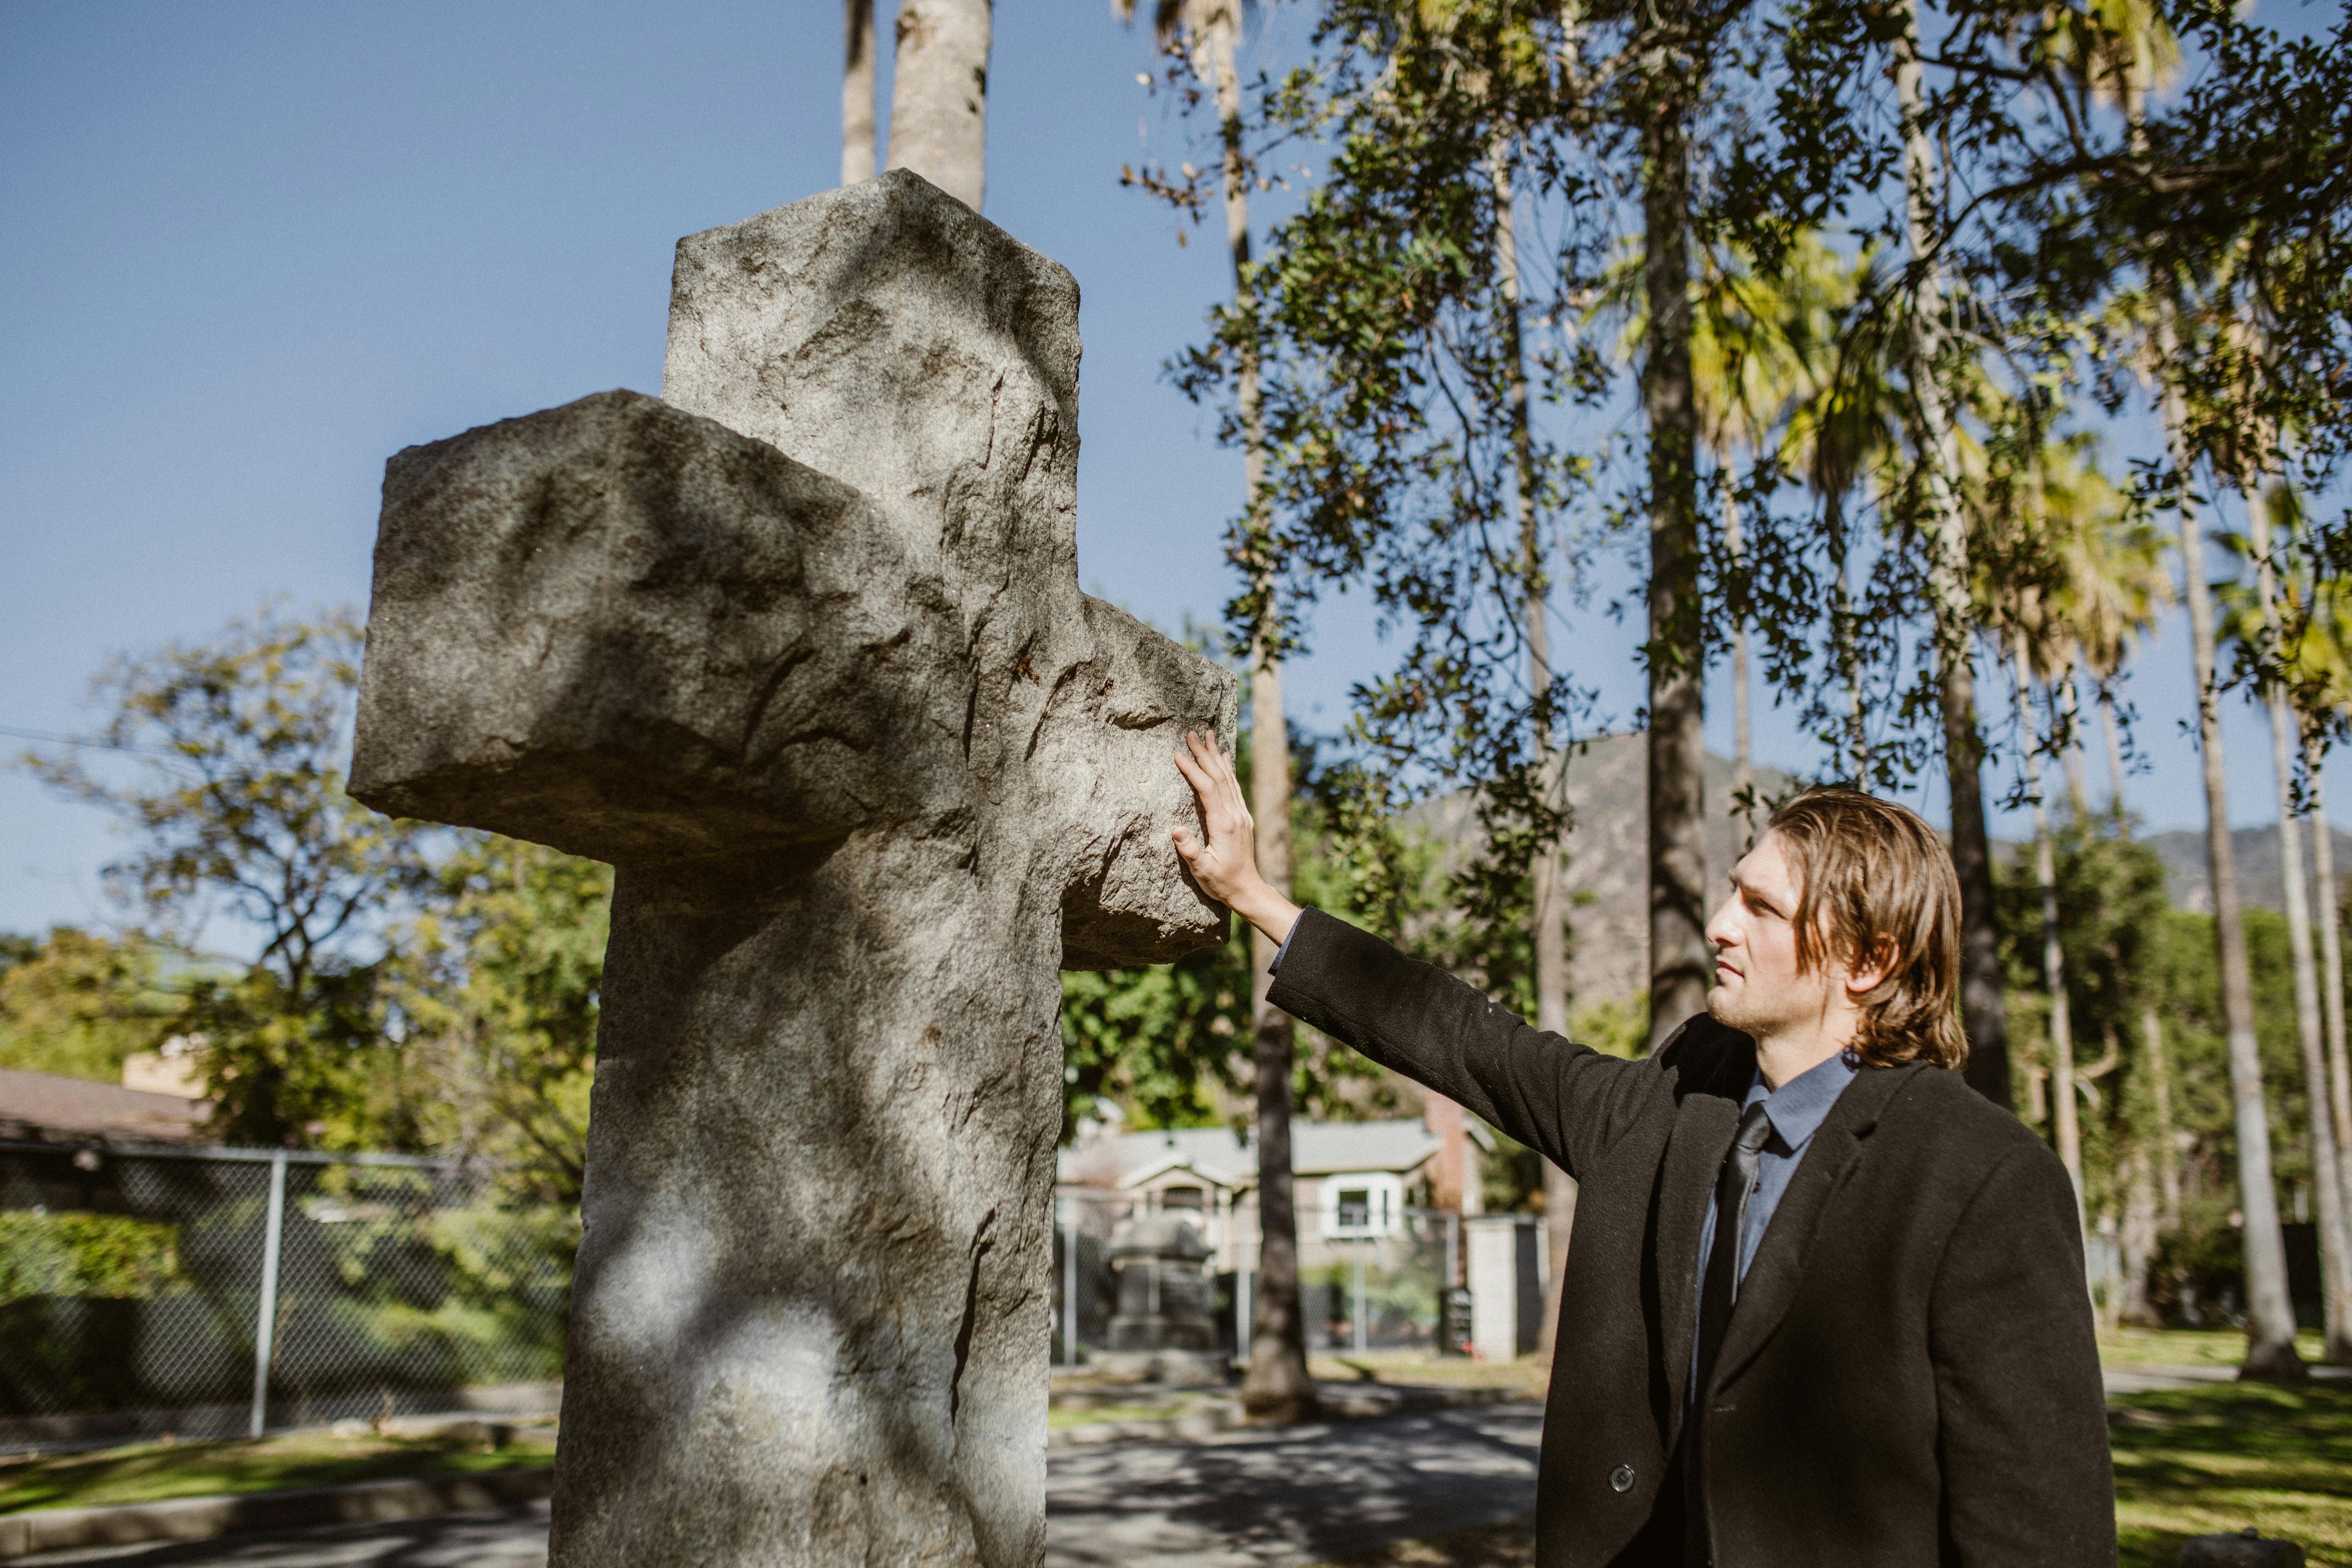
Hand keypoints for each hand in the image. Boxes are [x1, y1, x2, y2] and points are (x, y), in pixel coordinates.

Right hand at [1172, 730, 1301, 945]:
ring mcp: (1241, 814)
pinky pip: (1235, 786)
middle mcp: (1235, 815)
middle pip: (1219, 776)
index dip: (1193, 770)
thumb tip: (1176, 829)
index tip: (1178, 753)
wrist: (1247, 889)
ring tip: (1208, 734)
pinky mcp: (1243, 817)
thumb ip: (1190, 850)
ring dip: (1217, 755)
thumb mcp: (1202, 871)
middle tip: (1192, 732)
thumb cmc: (1221, 882)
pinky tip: (1224, 757)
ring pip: (1228, 778)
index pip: (1207, 789)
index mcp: (1224, 824)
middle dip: (1204, 753)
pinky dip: (1228, 769)